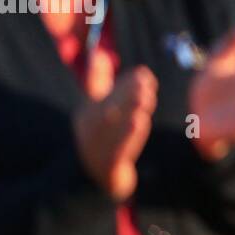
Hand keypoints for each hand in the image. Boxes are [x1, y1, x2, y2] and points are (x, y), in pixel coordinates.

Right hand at [73, 52, 157, 200]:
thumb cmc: (98, 138)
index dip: (125, 84)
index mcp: (87, 114)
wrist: (91, 180)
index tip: (144, 73)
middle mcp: (90, 129)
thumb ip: (98, 82)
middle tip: (146, 82)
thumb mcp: (95, 109)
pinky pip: (118, 149)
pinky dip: (129, 136)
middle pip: (110, 108)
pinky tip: (141, 123)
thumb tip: (98, 55)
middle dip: (128, 94)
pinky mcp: (107, 164)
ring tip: (146, 99)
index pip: (106, 95)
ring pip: (115, 127)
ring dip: (130, 111)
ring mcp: (97, 147)